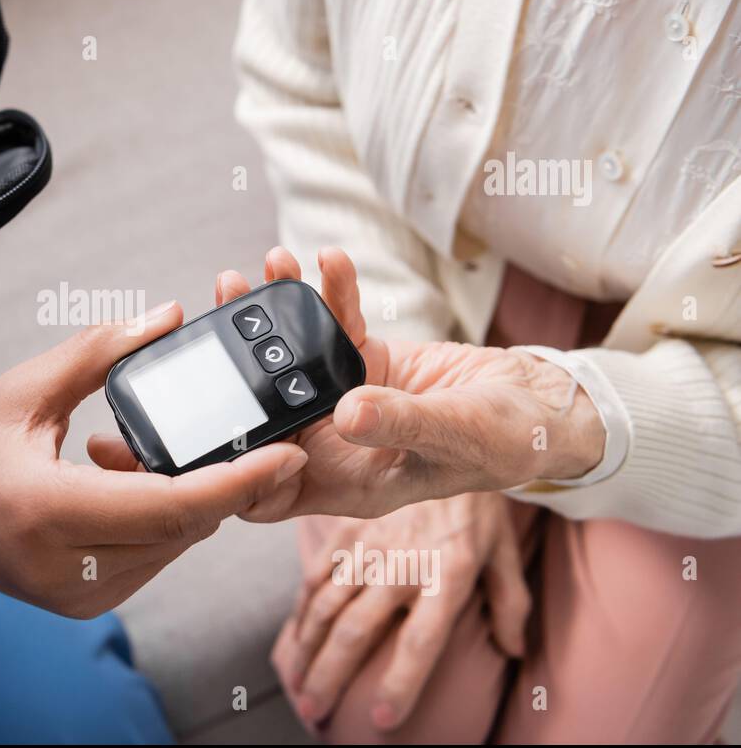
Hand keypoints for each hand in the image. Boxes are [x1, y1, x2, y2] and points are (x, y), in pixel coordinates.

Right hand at [0, 301, 309, 617]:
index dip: (237, 482)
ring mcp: (79, 596)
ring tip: (206, 452)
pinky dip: (172, 520)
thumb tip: (171, 315)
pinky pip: (156, 558)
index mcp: (47, 512)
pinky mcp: (88, 605)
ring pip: (177, 547)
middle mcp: (68, 568)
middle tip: (266, 436)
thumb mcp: (24, 389)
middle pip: (185, 528)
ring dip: (202, 501)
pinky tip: (161, 482)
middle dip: (232, 483)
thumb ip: (100, 352)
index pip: (169, 506)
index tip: (289, 453)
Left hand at [214, 247, 605, 519]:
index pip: (267, 490)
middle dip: (239, 360)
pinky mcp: (366, 363)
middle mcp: (335, 444)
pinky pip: (338, 326)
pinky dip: (334, 293)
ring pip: (294, 359)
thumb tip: (346, 413)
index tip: (204, 420)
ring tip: (269, 263)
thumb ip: (402, 422)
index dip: (229, 467)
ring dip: (279, 312)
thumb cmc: (507, 442)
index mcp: (345, 482)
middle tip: (223, 301)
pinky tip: (330, 258)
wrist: (542, 407)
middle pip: (267, 408)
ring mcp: (347, 400)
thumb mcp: (454, 434)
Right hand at [271, 493, 531, 731]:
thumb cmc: (479, 504)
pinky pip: (316, 577)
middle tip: (315, 711)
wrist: (448, 437)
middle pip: (358, 631)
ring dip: (308, 650)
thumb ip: (509, 602)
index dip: (401, 682)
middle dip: (332, 676)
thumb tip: (514, 651)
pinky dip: (301, 612)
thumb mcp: (502, 549)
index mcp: (446, 574)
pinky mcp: (347, 532)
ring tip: (298, 685)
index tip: (382, 717)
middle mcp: (402, 564)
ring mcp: (368, 547)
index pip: (421, 641)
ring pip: (328, 607)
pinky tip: (294, 640)